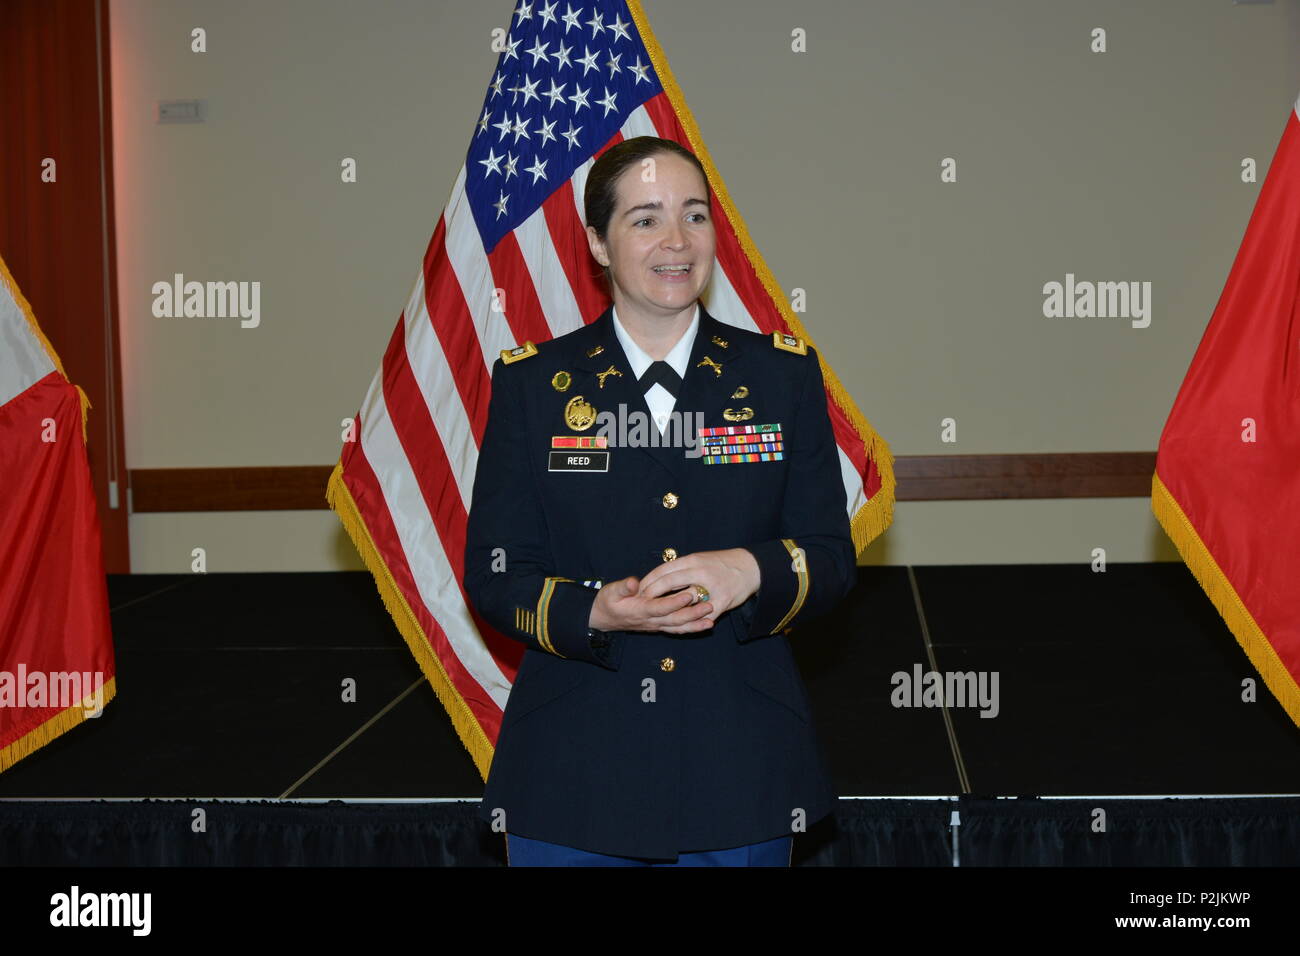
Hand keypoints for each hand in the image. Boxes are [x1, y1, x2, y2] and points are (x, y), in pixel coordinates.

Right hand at [588, 575, 715, 634]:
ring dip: (695, 624)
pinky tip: (705, 625)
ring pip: (678, 627)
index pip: (660, 607)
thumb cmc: (607, 602)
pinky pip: (677, 629)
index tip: (689, 594)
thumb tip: (633, 582)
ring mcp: (656, 625)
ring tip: (712, 620)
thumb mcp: (610, 592)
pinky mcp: (660, 625)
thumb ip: (623, 587)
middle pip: (674, 619)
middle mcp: (650, 620)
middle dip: (692, 614)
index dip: (674, 603)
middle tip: (709, 606)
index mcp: (640, 610)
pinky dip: (692, 628)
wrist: (603, 619)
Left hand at [634, 548, 760, 625]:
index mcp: (693, 560)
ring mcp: (712, 586)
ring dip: (669, 608)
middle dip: (652, 594)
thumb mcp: (699, 559)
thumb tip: (657, 577)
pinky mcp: (722, 600)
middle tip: (640, 604)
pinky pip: (703, 613)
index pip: (664, 569)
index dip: (648, 581)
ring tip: (657, 615)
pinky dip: (691, 619)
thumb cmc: (721, 564)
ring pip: (685, 599)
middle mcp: (700, 571)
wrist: (750, 567)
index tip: (637, 590)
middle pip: (669, 582)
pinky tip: (680, 624)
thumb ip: (680, 568)